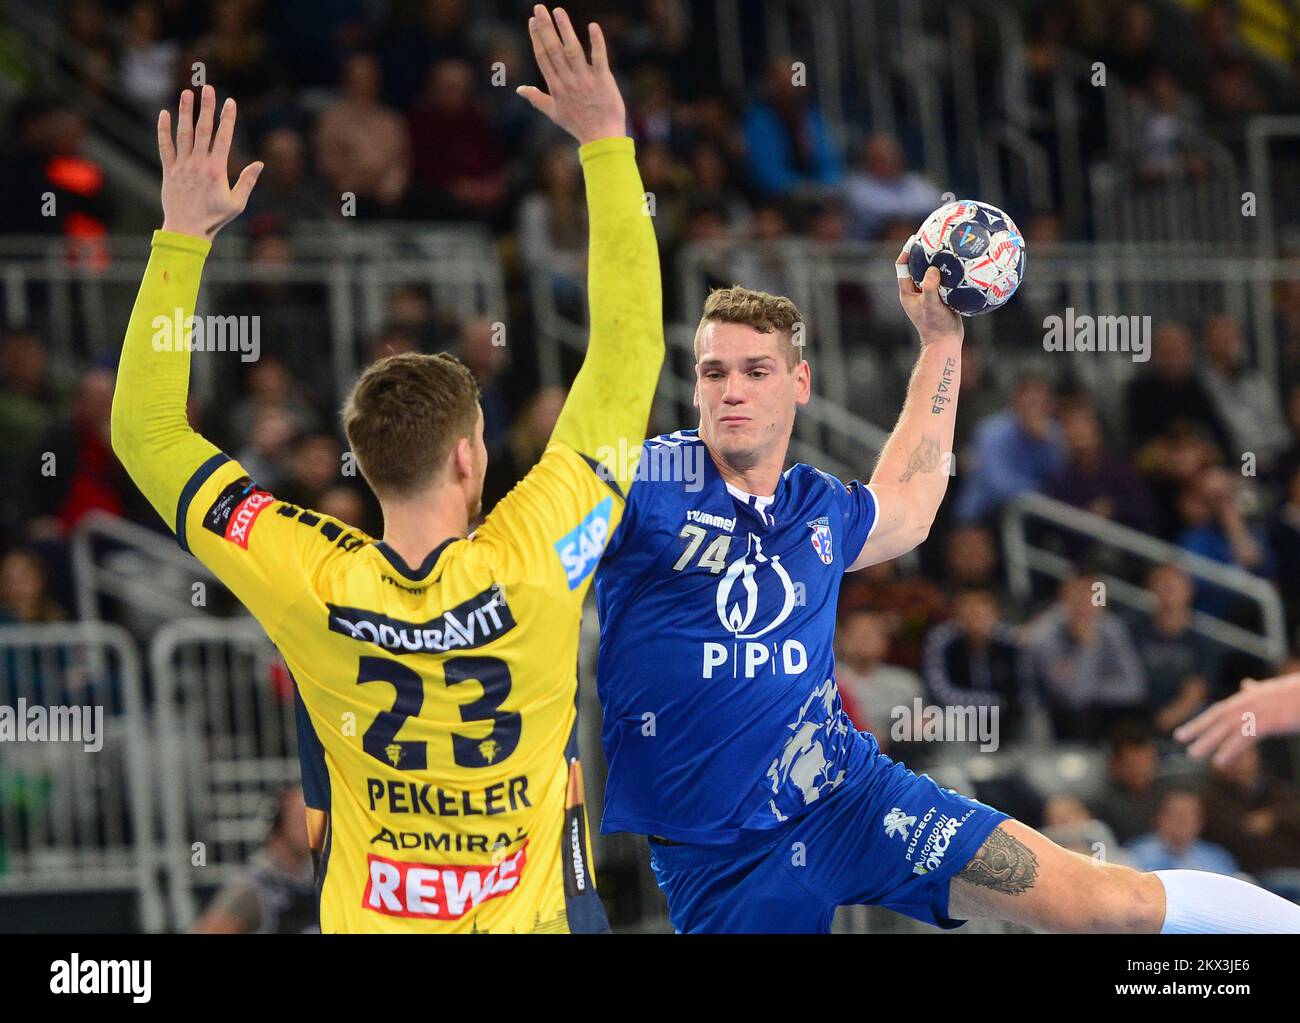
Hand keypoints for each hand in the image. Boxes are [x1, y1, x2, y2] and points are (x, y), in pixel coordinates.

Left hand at [158, 85, 261, 239]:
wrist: (187, 230)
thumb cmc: (214, 219)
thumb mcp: (237, 203)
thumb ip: (247, 182)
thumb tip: (260, 164)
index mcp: (216, 170)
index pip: (223, 138)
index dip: (227, 119)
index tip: (230, 102)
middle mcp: (198, 164)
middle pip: (203, 130)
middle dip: (206, 107)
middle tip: (208, 88)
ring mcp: (182, 166)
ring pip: (183, 134)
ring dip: (185, 112)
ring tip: (186, 93)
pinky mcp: (169, 171)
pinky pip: (165, 146)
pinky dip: (163, 130)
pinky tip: (164, 114)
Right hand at [517, 5, 625, 144]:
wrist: (601, 139)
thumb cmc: (578, 125)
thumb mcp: (553, 113)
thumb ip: (536, 98)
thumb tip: (519, 90)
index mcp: (555, 87)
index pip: (543, 57)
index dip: (537, 38)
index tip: (532, 20)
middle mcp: (568, 81)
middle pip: (554, 50)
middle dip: (545, 28)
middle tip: (539, 8)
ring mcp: (585, 80)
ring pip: (573, 51)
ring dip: (565, 30)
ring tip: (558, 11)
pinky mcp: (603, 81)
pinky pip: (599, 59)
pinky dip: (596, 43)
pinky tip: (593, 26)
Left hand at [896, 241, 962, 346]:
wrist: (946, 342)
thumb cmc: (935, 326)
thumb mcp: (931, 305)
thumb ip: (930, 288)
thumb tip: (932, 269)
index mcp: (907, 292)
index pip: (903, 266)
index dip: (907, 252)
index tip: (915, 239)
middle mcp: (916, 292)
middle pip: (917, 266)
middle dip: (925, 252)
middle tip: (935, 238)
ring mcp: (929, 294)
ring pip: (932, 273)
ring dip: (939, 261)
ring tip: (949, 247)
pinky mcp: (941, 297)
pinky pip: (945, 280)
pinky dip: (950, 272)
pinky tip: (962, 264)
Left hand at [1175, 673, 1299, 765]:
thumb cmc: (1299, 695)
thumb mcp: (1276, 691)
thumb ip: (1258, 692)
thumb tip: (1246, 685)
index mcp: (1251, 696)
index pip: (1220, 710)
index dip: (1202, 721)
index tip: (1184, 731)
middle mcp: (1250, 701)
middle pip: (1218, 716)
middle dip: (1198, 727)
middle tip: (1179, 738)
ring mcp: (1259, 710)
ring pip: (1227, 727)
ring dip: (1209, 741)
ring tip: (1194, 754)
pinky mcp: (1270, 720)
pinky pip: (1245, 737)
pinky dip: (1230, 749)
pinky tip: (1220, 761)